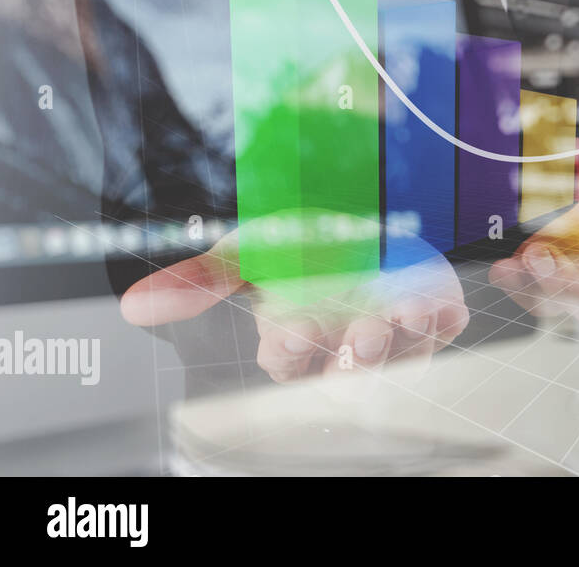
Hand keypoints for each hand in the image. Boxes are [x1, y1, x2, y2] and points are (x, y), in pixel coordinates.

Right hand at [119, 225, 467, 383]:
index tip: (293, 327)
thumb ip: (200, 279)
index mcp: (296, 340)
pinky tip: (440, 302)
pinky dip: (444, 317)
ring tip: (404, 309)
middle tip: (361, 331)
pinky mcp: (433, 313)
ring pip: (403, 354)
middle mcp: (344, 346)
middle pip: (352, 371)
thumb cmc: (298, 242)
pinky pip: (444, 327)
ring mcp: (393, 333)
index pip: (288, 363)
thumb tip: (135, 307)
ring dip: (406, 336)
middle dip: (358, 356)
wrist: (356, 206)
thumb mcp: (247, 250)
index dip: (291, 350)